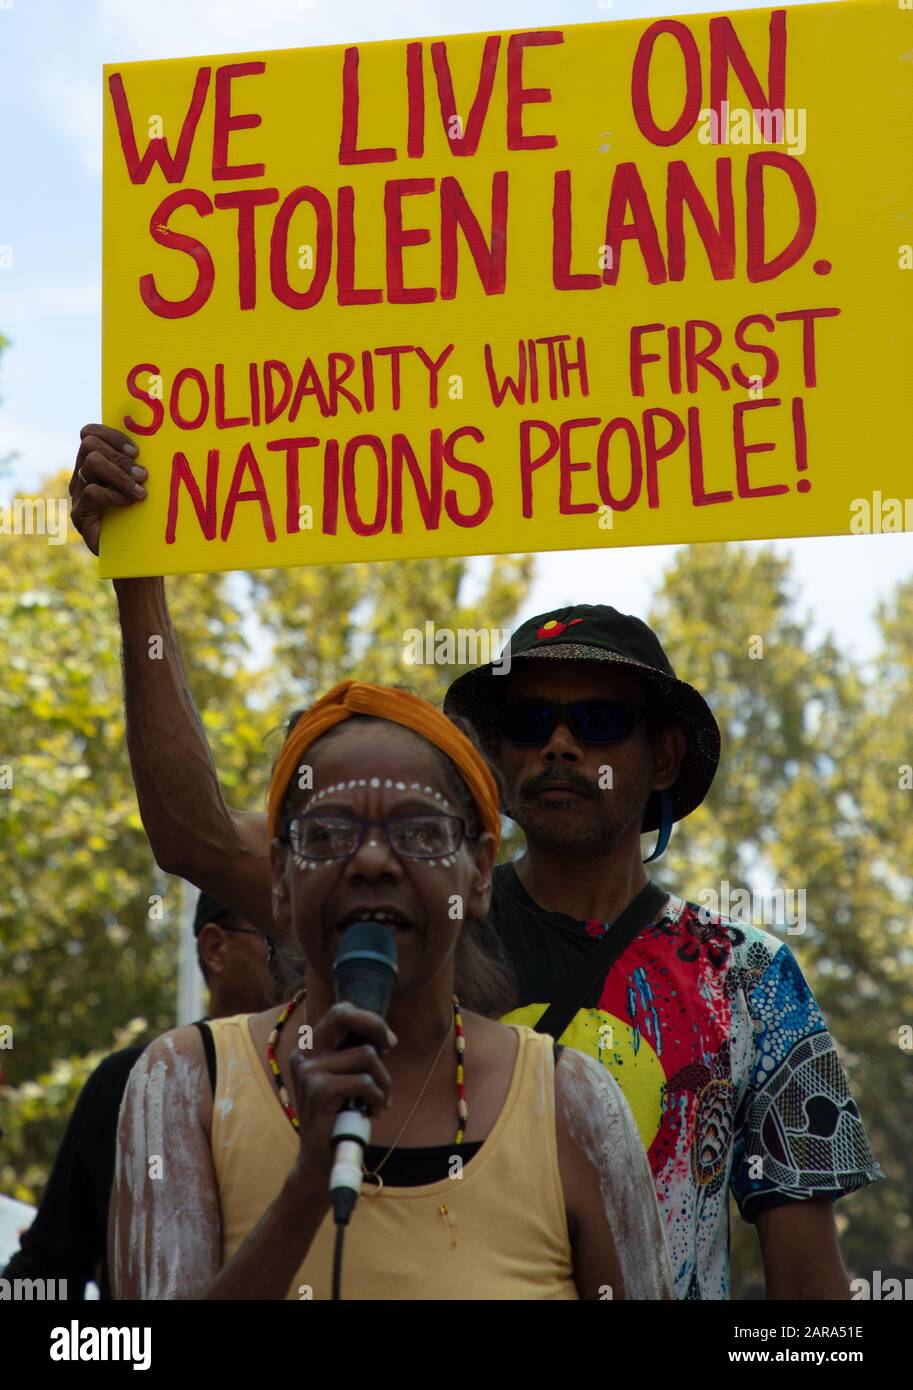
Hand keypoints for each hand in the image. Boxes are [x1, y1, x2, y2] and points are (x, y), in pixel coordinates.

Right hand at [70, 423, 146, 555]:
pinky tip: (129, 503)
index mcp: (94, 464)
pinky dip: (114, 495)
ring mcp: (78, 495)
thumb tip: (156, 442)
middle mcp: (82, 476)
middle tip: (142, 474)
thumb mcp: (140, 486)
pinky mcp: (80, 514)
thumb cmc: (141, 518)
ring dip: (120, 474)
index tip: (137, 450)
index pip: (90, 432)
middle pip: (89, 444)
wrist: (133, 557)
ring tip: (140, 491)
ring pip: (92, 463)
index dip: (112, 435)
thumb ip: (137, 466)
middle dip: (119, 456)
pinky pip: (92, 491)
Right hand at [286, 1002, 395, 1190]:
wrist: (320, 1159)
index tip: (387, 1041)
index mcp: (308, 1047)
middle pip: (345, 1016)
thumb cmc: (339, 1116)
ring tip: (380, 1099)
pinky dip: (378, 1097)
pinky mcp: (319, 1090)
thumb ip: (353, 1054)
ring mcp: (309, 1071)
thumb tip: (383, 1035)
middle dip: (376, 1027)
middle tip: (390, 1047)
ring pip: (366, 1055)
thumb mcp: (344, 1078)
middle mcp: (304, 1054)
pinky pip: (365, 1081)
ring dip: (384, 1080)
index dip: (369, 1020)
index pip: (340, 1011)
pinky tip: (374, 1111)